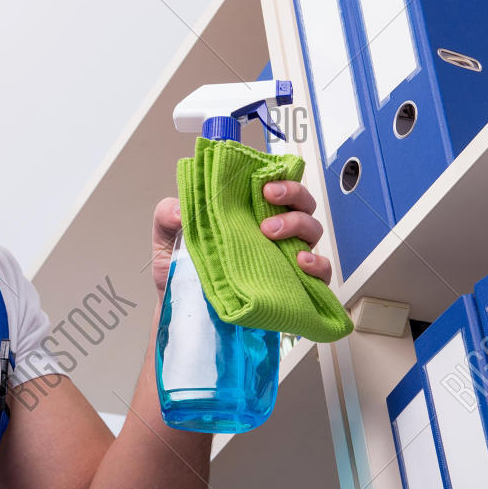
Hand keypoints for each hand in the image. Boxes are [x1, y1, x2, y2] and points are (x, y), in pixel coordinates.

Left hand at [148, 180, 332, 295]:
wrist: (183, 311)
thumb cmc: (180, 270)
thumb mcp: (166, 238)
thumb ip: (167, 216)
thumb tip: (179, 210)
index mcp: (247, 213)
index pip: (275, 186)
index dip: (278, 176)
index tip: (263, 180)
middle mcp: (272, 231)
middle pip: (301, 202)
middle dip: (292, 193)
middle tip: (268, 198)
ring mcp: (284, 257)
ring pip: (312, 229)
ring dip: (298, 224)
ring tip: (271, 232)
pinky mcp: (294, 285)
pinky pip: (321, 271)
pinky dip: (318, 264)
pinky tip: (301, 262)